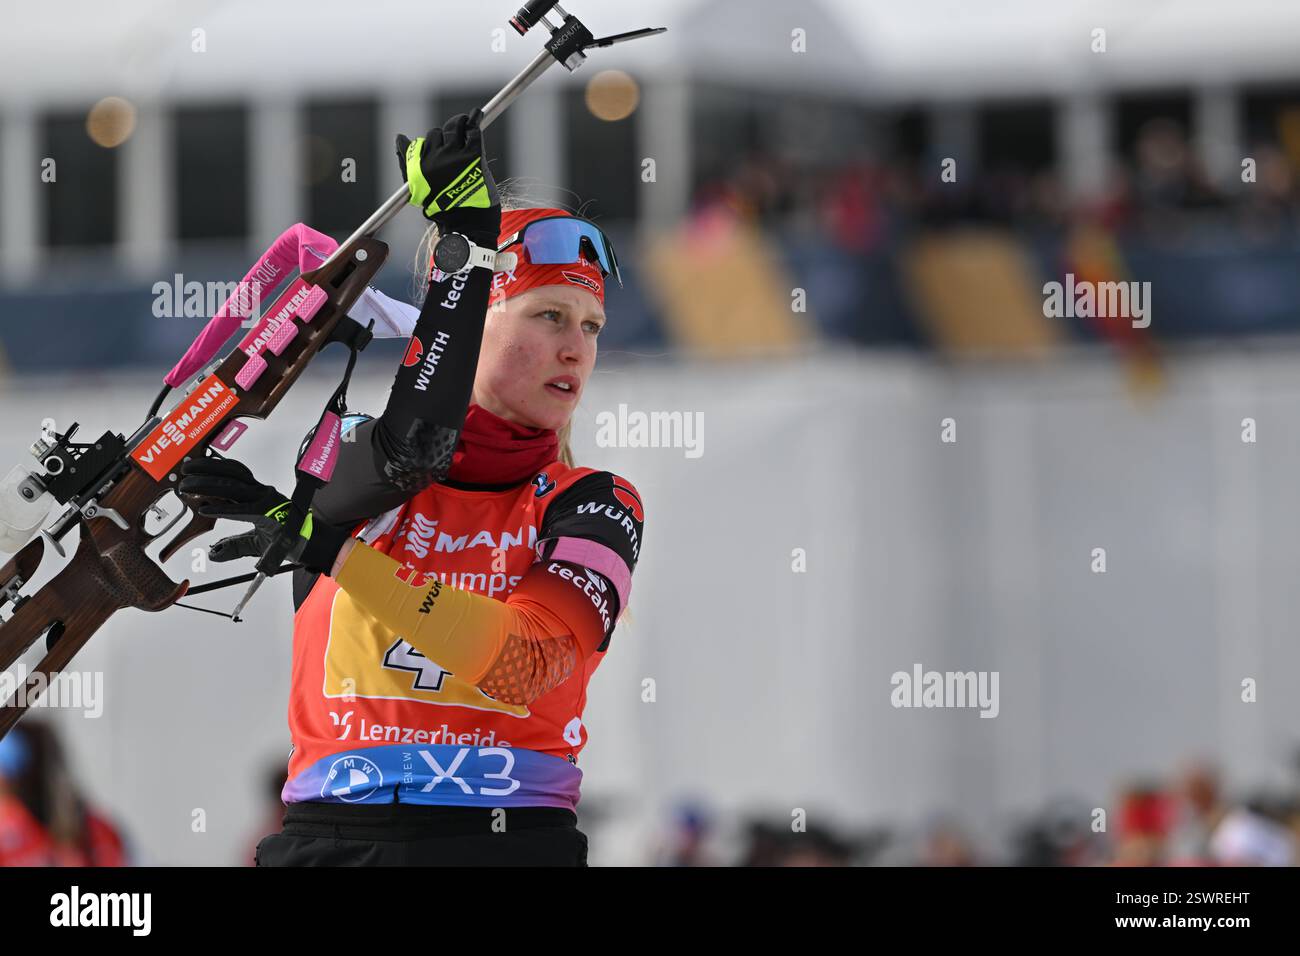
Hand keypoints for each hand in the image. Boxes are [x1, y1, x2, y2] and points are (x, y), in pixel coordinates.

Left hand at [178, 457, 345, 573]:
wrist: (310, 545)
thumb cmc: (288, 539)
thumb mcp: (255, 543)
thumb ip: (234, 546)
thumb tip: (213, 553)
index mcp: (259, 493)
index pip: (234, 473)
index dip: (213, 467)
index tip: (194, 467)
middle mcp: (262, 493)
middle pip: (230, 473)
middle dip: (205, 469)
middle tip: (185, 471)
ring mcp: (266, 501)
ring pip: (232, 487)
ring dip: (206, 485)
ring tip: (188, 487)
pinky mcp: (269, 515)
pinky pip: (242, 510)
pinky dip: (222, 509)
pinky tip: (206, 509)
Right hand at [396, 113, 500, 240]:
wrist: (467, 224)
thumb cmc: (444, 209)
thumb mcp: (417, 189)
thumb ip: (406, 162)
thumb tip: (399, 138)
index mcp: (419, 166)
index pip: (419, 142)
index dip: (431, 141)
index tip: (437, 142)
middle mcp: (434, 159)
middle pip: (437, 133)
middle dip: (446, 135)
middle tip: (455, 139)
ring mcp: (454, 156)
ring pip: (454, 127)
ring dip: (460, 123)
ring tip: (466, 122)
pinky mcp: (473, 155)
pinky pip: (473, 131)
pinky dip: (475, 122)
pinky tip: (477, 116)